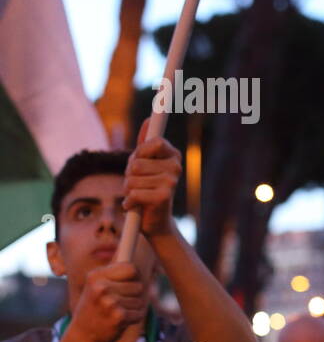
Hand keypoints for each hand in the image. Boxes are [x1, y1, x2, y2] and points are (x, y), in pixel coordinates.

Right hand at [67, 261, 146, 341]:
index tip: (128, 283)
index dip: (134, 276)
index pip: (130, 268)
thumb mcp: (96, 287)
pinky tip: (119, 321)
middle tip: (117, 303)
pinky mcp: (118, 316)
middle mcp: (101, 287)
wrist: (82, 337)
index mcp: (95, 276)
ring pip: (140, 300)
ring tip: (116, 312)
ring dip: (133, 308)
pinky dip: (133, 318)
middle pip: (138, 285)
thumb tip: (135, 260)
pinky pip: (139, 313)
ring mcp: (110, 302)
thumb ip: (114, 275)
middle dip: (133, 295)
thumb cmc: (93, 309)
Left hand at [122, 118, 181, 238]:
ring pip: (131, 179)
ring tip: (139, 195)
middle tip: (139, 183)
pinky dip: (129, 202)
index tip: (141, 160)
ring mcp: (172, 182)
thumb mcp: (144, 163)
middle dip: (129, 175)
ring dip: (128, 190)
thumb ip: (144, 143)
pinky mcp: (164, 197)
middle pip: (136, 162)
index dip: (140, 152)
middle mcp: (176, 167)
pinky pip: (133, 193)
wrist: (155, 222)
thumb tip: (148, 119)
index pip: (154, 141)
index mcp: (173, 155)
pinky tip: (138, 206)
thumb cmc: (147, 188)